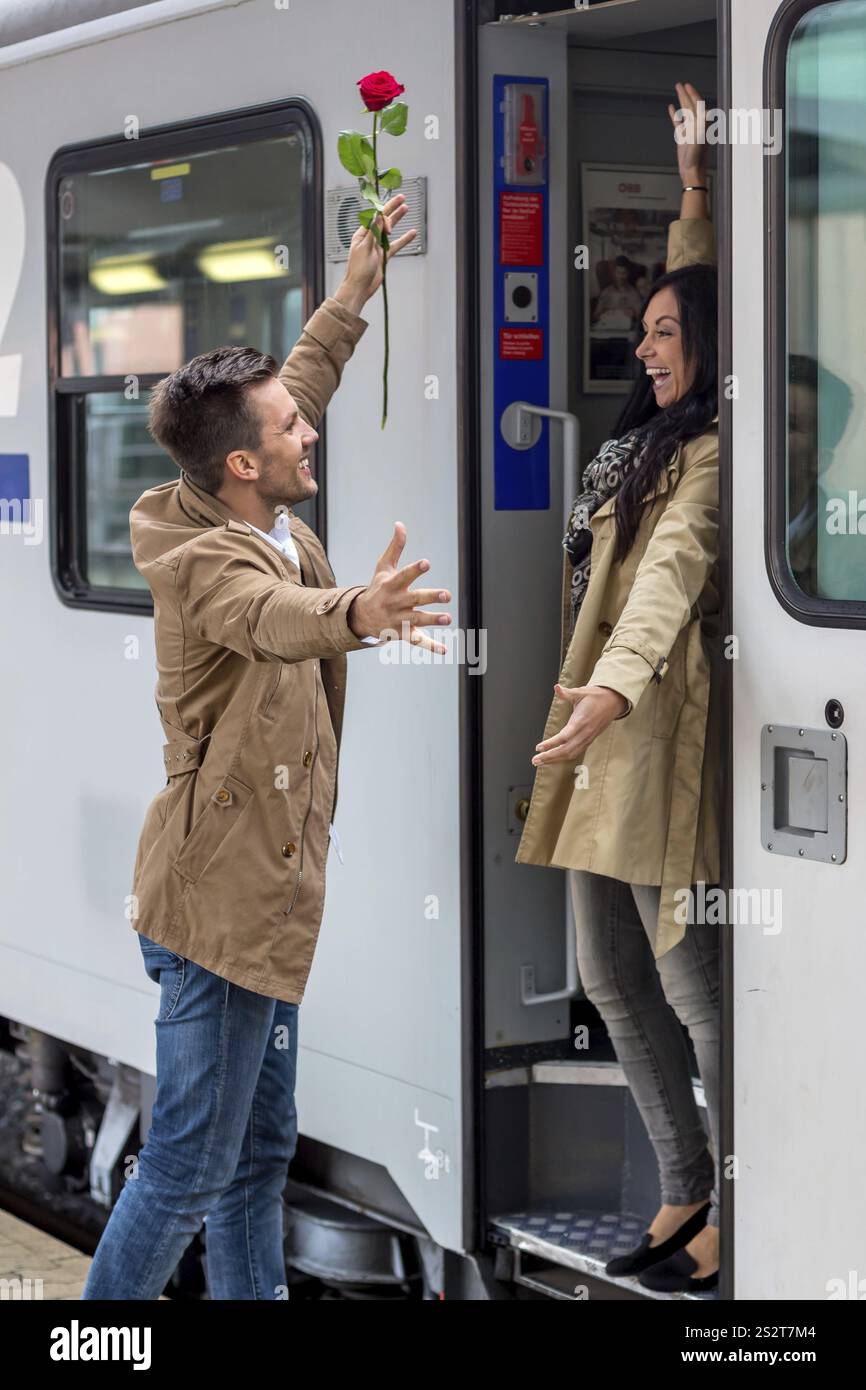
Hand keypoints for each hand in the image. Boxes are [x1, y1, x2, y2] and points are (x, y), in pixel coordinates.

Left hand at [333, 194, 416, 313]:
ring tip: (405, 208)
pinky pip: (396, 245)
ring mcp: (377, 246)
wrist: (360, 287)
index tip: (389, 224)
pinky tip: (411, 234)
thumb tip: (378, 216)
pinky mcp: (384, 256)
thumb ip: (373, 231)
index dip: (383, 215)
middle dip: (392, 207)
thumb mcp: (366, 248)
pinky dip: (404, 239)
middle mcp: (370, 238)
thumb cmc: (358, 270)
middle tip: (401, 198)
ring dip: (397, 219)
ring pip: (390, 229)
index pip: (375, 218)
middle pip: (383, 219)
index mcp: (362, 234)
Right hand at [348, 522, 451, 654]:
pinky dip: (430, 647)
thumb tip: (400, 524)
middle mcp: (396, 603)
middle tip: (447, 595)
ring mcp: (399, 619)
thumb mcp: (383, 566)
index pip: (404, 576)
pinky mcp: (403, 633)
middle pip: (415, 600)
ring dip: (433, 620)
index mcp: (392, 585)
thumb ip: (395, 547)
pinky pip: (417, 641)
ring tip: (448, 618)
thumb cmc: (378, 588)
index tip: (427, 563)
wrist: (361, 617)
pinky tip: (444, 649)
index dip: (415, 569)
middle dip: (430, 597)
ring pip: (417, 621)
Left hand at [531, 683, 627, 765]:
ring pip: (570, 754)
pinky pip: (576, 752)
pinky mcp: (589, 740)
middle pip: (566, 750)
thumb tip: (556, 687)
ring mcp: (588, 738)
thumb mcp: (581, 692)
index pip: (564, 736)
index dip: (551, 744)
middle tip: (535, 759)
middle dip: (550, 756)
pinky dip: (563, 758)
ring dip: (555, 759)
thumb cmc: (596, 696)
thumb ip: (567, 693)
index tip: (538, 747)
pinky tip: (554, 759)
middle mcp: (585, 732)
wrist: (614, 702)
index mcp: (581, 721)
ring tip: (540, 761)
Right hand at [668, 81, 707, 185]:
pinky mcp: (682, 136)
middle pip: (690, 105)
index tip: (686, 86)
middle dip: (685, 94)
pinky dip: (673, 114)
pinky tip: (670, 107)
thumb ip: (702, 122)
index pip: (697, 104)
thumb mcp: (700, 137)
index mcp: (702, 123)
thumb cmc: (697, 156)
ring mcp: (688, 129)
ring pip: (684, 111)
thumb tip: (703, 108)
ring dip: (680, 100)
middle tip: (679, 85)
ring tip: (677, 90)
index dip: (692, 94)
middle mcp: (696, 124)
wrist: (692, 170)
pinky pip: (677, 122)